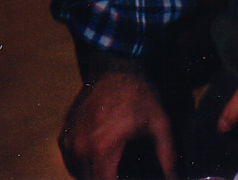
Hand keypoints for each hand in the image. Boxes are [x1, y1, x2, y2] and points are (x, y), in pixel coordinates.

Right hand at [58, 72, 176, 179]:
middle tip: (122, 170)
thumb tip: (173, 178)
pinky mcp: (63, 135)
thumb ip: (166, 155)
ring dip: (94, 174)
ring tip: (113, 166)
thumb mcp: (159, 124)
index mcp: (103, 148)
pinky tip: (99, 158)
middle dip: (108, 178)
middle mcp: (80, 148)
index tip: (129, 177)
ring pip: (78, 174)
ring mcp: (69, 142)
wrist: (117, 68)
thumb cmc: (139, 95)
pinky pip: (69, 162)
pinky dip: (82, 165)